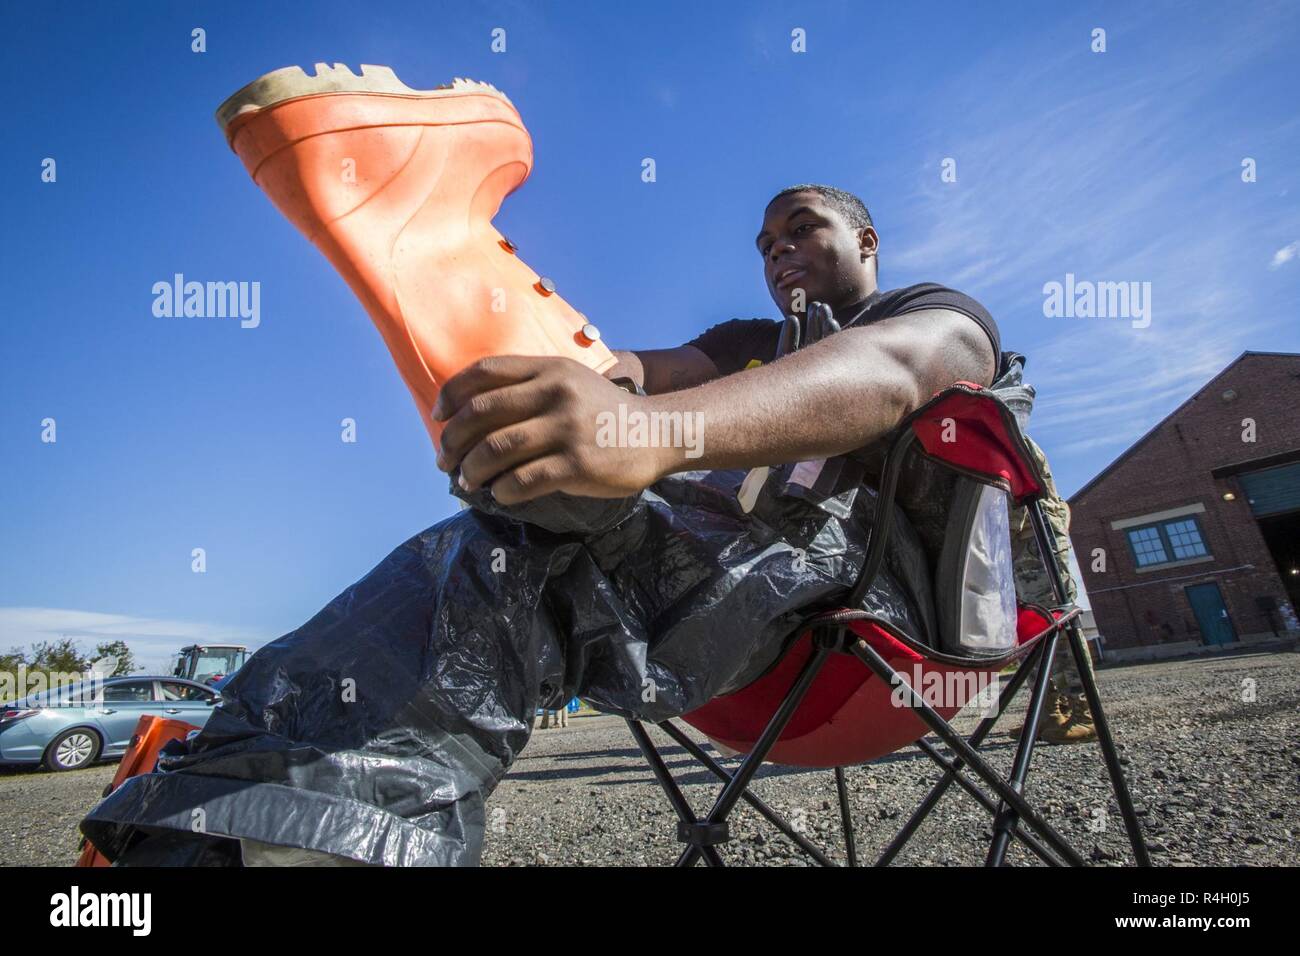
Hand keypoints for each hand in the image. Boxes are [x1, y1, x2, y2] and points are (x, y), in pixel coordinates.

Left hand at [432, 355, 670, 504]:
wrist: (656, 433)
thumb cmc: (604, 411)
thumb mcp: (571, 381)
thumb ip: (530, 386)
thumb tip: (471, 413)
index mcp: (550, 369)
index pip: (484, 372)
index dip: (452, 394)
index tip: (438, 416)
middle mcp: (556, 394)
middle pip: (482, 413)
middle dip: (453, 439)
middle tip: (444, 459)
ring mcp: (567, 429)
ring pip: (496, 449)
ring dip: (471, 469)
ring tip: (466, 481)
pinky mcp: (577, 464)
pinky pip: (522, 480)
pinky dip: (501, 491)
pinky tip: (499, 494)